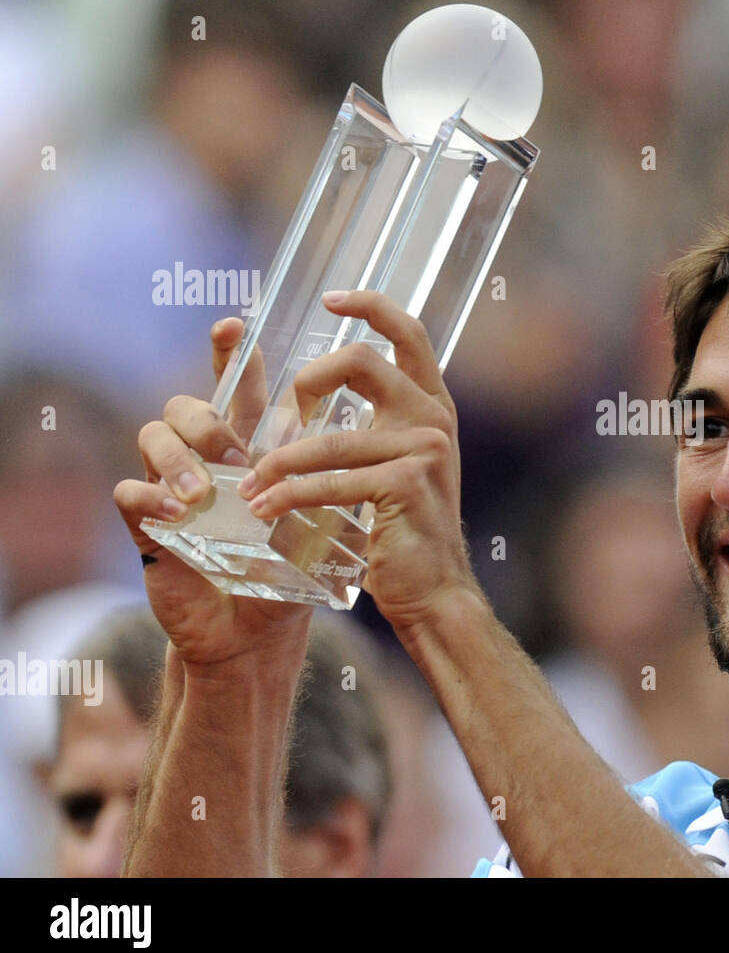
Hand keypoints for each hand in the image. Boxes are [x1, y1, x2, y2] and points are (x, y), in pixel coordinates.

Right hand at [113, 318, 310, 666]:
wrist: (260, 627)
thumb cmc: (291, 565)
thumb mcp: (318, 511)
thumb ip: (330, 472)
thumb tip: (374, 430)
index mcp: (247, 445)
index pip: (235, 387)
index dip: (230, 353)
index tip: (234, 325)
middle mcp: (205, 458)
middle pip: (187, 404)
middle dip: (207, 420)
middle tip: (236, 455)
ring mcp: (172, 487)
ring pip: (152, 436)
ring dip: (178, 459)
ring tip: (205, 492)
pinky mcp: (148, 524)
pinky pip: (130, 491)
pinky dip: (150, 497)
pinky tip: (178, 513)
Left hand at [235, 289, 476, 634]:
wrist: (433, 591)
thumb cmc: (404, 530)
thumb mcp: (398, 463)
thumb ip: (377, 425)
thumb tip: (321, 389)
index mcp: (432, 404)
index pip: (409, 333)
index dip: (371, 305)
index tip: (331, 300)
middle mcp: (433, 418)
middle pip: (362, 362)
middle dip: (310, 380)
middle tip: (286, 413)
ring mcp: (424, 449)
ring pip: (330, 438)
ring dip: (279, 462)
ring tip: (247, 486)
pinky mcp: (406, 485)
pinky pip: (330, 482)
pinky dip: (289, 496)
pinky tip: (265, 510)